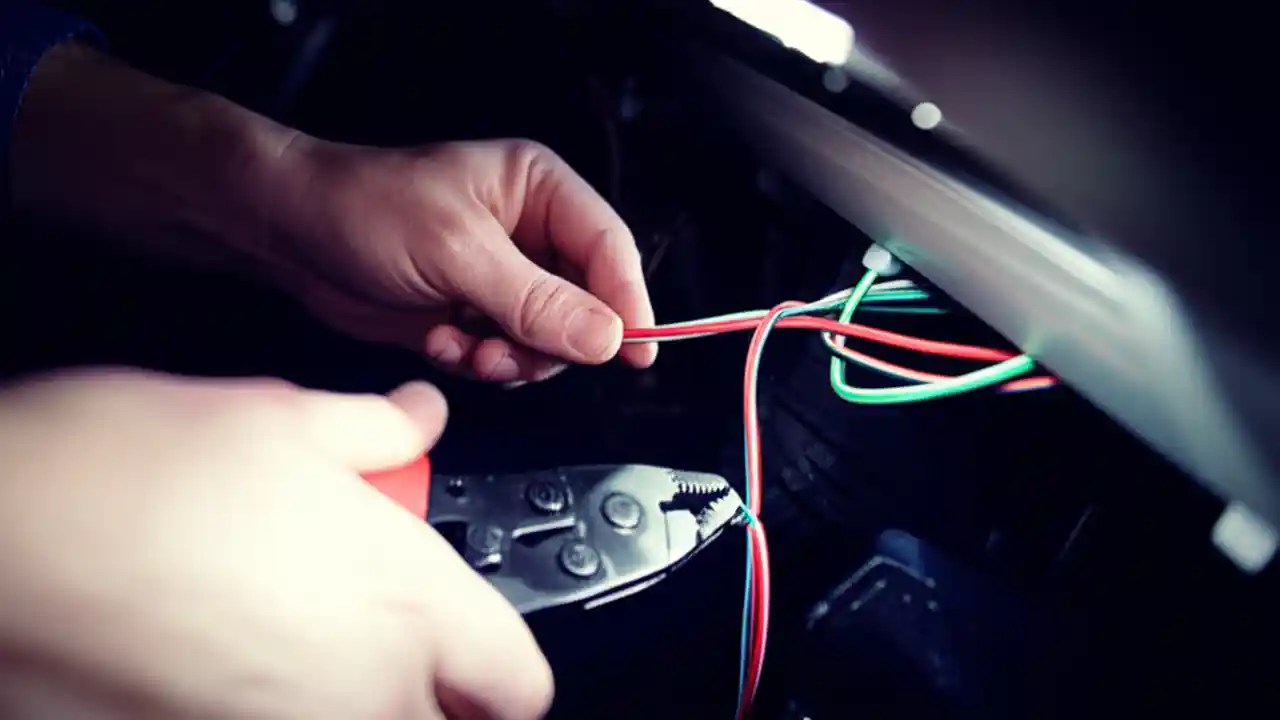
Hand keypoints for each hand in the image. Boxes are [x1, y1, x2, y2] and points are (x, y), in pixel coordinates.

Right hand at [0, 369, 552, 719]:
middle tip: (387, 627)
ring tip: (300, 623)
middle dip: (434, 685)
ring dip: (356, 694)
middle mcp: (363, 684)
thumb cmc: (140, 471)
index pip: (520, 685)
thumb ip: (380, 428)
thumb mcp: (288, 417)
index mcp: (410, 600)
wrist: (13, 530)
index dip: (508, 666)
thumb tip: (416, 415)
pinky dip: (283, 703)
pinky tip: (240, 647)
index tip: (486, 646)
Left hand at [12, 45, 655, 384]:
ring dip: (513, 357)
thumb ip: (535, 300)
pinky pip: (508, 356)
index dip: (629, 301)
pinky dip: (481, 363)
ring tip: (468, 346)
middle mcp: (527, 232)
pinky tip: (445, 342)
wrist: (289, 235)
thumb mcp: (458, 252)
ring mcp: (500, 277)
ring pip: (548, 339)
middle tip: (511, 349)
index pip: (608, 249)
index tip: (639, 349)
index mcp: (537, 190)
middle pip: (585, 303)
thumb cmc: (363, 208)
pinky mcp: (472, 314)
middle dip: (552, 339)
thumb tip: (605, 335)